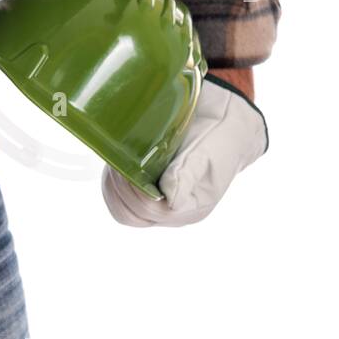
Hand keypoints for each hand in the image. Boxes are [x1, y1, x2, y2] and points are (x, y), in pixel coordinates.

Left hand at [102, 76, 266, 226]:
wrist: (224, 125)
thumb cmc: (217, 138)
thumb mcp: (205, 153)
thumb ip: (187, 175)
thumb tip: (170, 201)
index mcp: (191, 208)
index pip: (149, 210)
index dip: (133, 189)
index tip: (128, 164)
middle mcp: (174, 212)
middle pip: (131, 213)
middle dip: (120, 187)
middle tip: (118, 159)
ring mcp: (160, 205)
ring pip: (122, 208)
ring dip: (114, 185)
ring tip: (117, 160)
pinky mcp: (149, 193)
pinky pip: (122, 200)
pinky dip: (114, 183)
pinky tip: (118, 164)